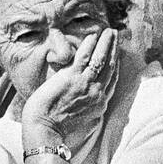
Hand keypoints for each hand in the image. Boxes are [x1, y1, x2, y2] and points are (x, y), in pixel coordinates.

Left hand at [21, 28, 119, 142]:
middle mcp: (96, 94)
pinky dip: (90, 45)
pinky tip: (93, 37)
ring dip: (107, 43)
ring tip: (109, 31)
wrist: (45, 132)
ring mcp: (85, 84)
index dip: (115, 65)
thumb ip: (88, 112)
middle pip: (110, 67)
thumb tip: (90, 108)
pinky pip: (85, 57)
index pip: (111, 81)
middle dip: (114, 49)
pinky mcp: (71, 77)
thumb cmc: (57, 130)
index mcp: (99, 105)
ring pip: (101, 59)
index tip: (117, 55)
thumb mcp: (81, 123)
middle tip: (116, 36)